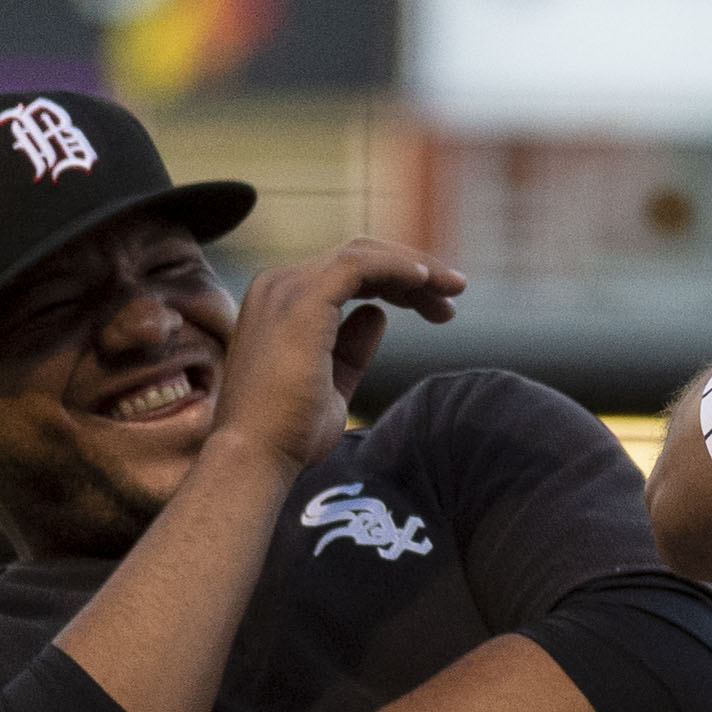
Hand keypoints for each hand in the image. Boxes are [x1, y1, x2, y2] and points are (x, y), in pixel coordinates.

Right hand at [214, 237, 466, 472]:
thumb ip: (352, 347)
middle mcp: (278, 287)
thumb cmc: (289, 432)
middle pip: (359, 259)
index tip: (438, 310)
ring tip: (454, 289)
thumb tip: (376, 315)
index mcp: (281, 304)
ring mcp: (286, 289)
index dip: (397, 284)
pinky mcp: (302, 299)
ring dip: (415, 268)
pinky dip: (397, 267)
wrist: (256, 456)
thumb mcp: (333, 383)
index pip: (348, 275)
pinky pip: (359, 265)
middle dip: (413, 272)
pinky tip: (427, 281)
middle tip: (455, 295)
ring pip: (363, 255)